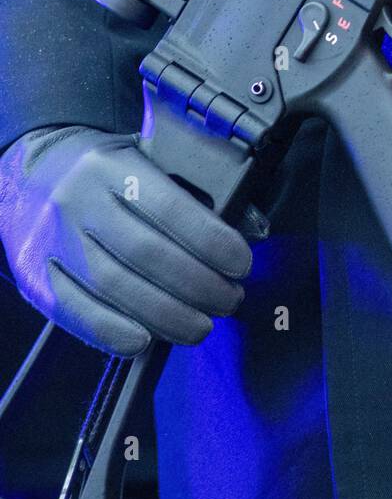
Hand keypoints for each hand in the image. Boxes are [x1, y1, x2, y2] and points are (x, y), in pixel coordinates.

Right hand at [0, 126, 251, 355]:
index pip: (170, 206)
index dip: (211, 241)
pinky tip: (148, 340)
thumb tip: (248, 229)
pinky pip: (78, 313)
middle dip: (199, 285)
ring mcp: (53, 240)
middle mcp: (77, 200)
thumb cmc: (108, 173)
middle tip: (229, 300)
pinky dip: (116, 333)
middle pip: (146, 253)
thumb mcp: (148, 158)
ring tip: (201, 325)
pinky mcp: (36, 277)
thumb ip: (192, 189)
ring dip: (167, 316)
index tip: (241, 264)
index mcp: (112, 164)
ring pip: (115, 288)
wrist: (35, 173)